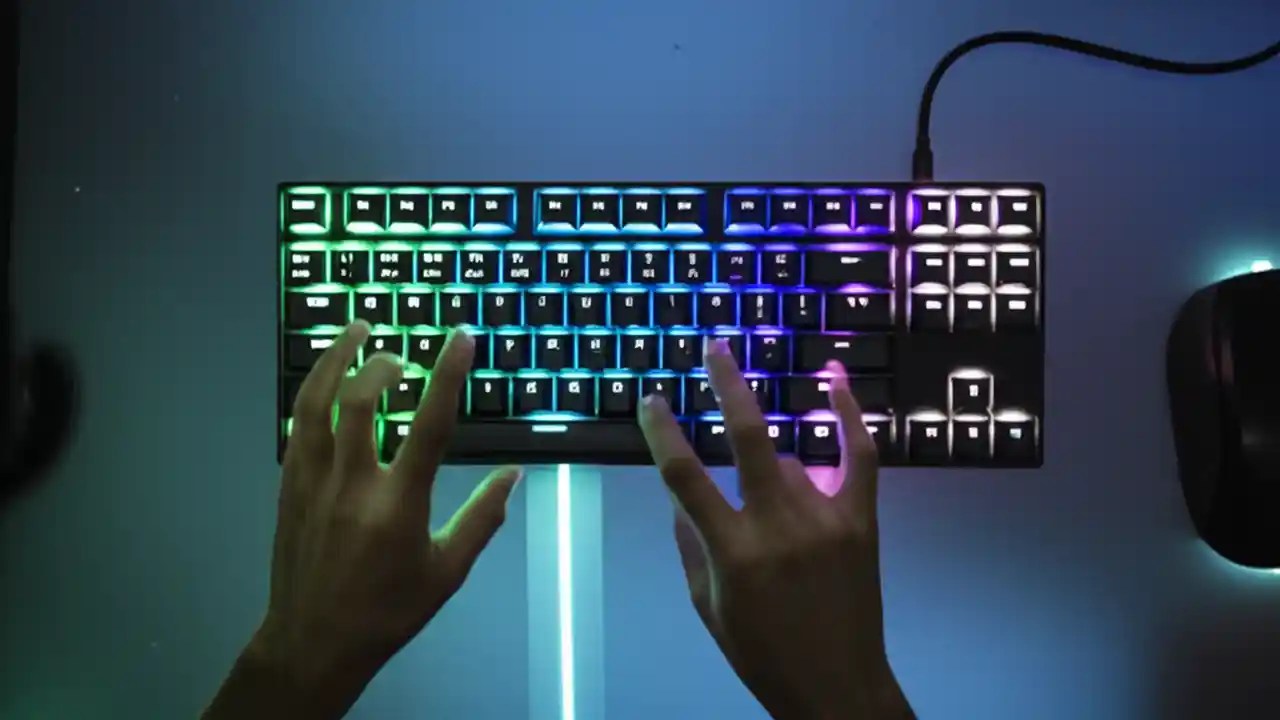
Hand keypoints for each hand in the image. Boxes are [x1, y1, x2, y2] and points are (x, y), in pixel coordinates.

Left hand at [205, 322, 521, 719]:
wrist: (312, 644)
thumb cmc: (388, 612)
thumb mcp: (446, 572)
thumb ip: (481, 519)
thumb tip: (513, 476)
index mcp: (398, 506)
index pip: (429, 426)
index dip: (448, 375)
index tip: (461, 337)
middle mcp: (351, 485)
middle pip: (360, 401)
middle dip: (381, 362)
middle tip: (400, 351)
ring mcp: (312, 483)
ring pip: (314, 404)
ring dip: (334, 359)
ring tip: (353, 330)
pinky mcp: (287, 488)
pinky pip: (296, 428)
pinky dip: (314, 396)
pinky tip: (326, 383)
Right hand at [639, 338, 912, 719]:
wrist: (838, 686)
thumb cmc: (762, 652)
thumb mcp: (707, 606)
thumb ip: (689, 545)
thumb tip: (677, 495)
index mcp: (732, 550)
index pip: (684, 476)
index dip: (661, 431)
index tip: (650, 400)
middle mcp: (779, 525)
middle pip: (747, 435)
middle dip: (726, 383)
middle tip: (714, 347)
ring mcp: (826, 517)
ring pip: (790, 460)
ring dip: (773, 472)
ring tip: (778, 526)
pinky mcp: (861, 519)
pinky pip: (860, 455)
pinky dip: (848, 413)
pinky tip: (833, 377)